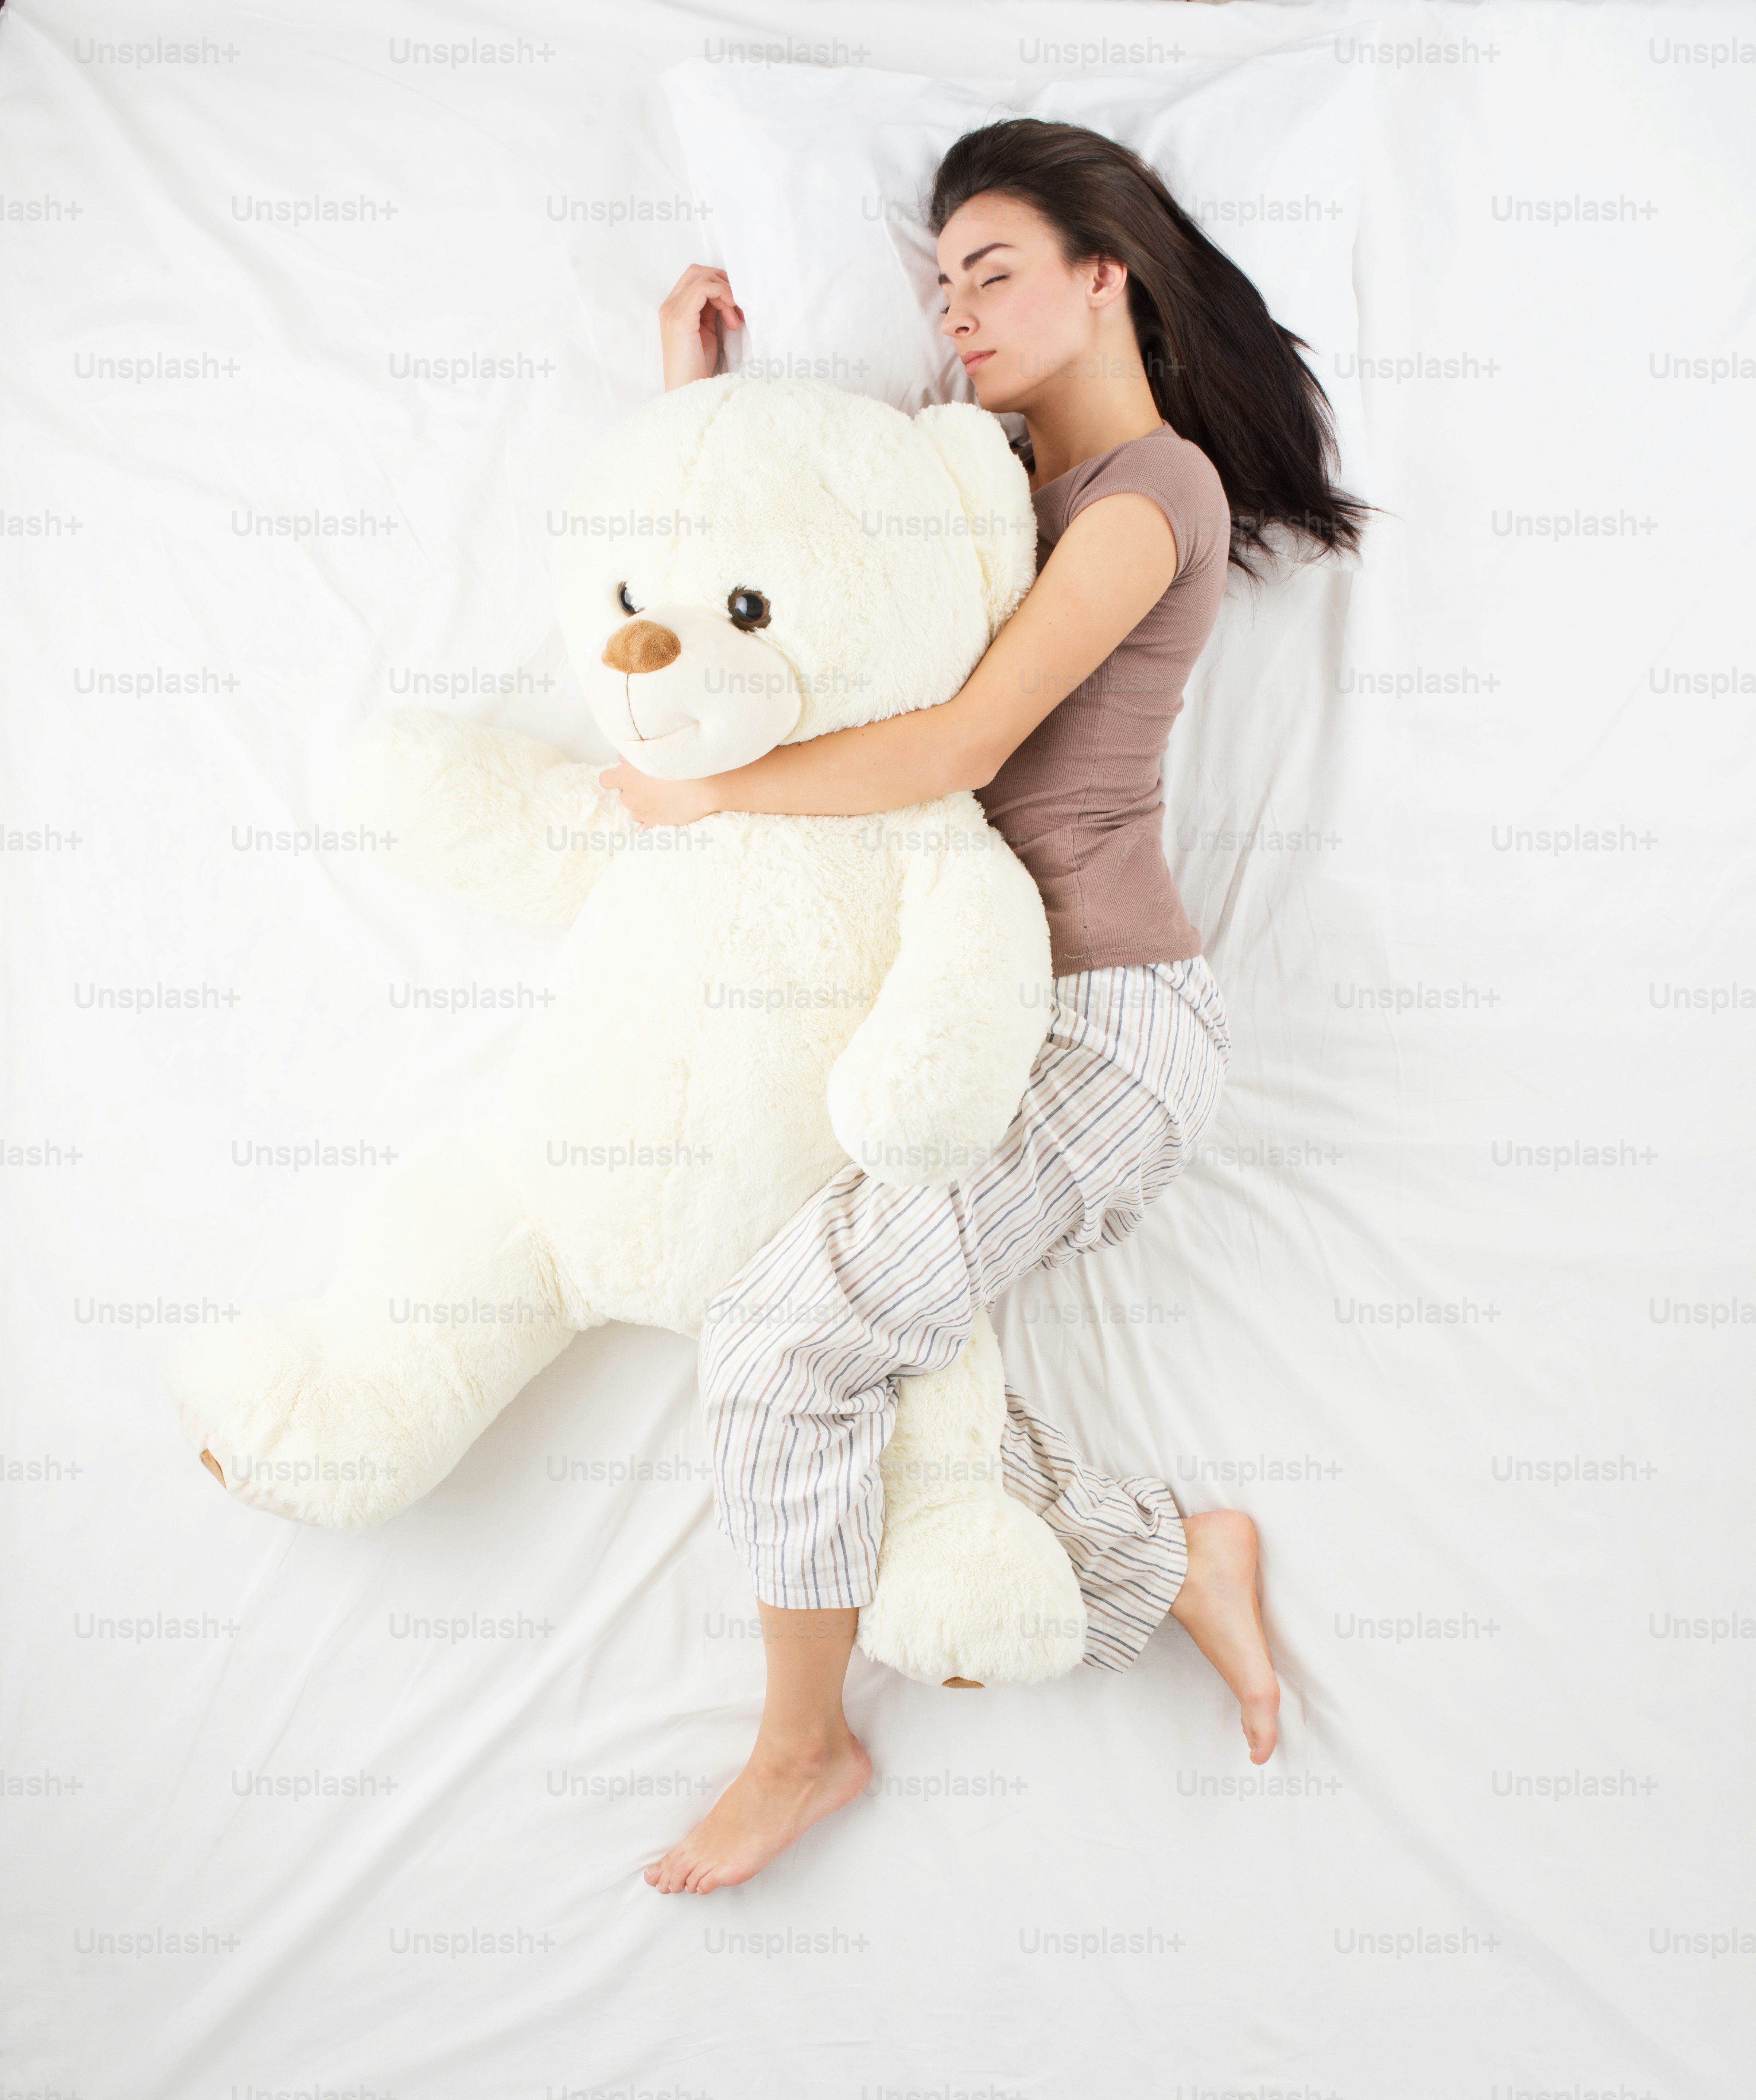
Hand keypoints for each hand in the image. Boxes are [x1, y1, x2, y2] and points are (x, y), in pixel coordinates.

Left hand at [601, 760, 720, 828]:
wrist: (704, 786)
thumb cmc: (680, 765)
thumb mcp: (655, 753)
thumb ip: (633, 756)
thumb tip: (622, 759)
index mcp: (626, 776)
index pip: (605, 780)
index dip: (614, 777)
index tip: (624, 775)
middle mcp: (630, 796)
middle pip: (623, 795)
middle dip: (633, 789)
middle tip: (652, 782)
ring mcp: (641, 812)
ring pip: (634, 809)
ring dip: (642, 804)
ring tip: (661, 796)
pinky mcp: (655, 823)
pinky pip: (644, 824)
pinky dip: (648, 819)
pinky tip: (657, 813)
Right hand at [659, 265, 743, 390]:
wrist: (687, 394)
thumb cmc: (698, 369)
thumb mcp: (708, 333)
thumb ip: (712, 312)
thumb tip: (728, 296)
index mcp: (675, 309)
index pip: (696, 279)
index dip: (720, 285)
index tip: (737, 307)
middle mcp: (669, 306)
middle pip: (697, 272)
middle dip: (723, 282)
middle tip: (739, 304)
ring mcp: (672, 311)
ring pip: (702, 278)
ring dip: (726, 293)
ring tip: (736, 319)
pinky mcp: (680, 319)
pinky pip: (703, 289)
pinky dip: (722, 294)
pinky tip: (732, 311)